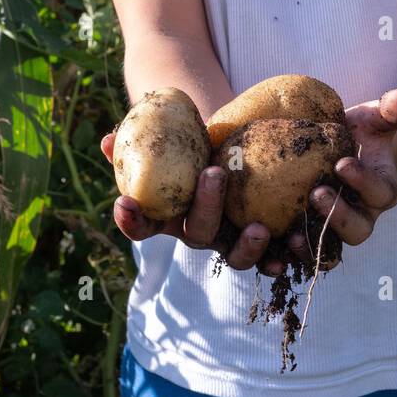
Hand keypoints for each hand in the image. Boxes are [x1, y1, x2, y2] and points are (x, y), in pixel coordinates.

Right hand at [99, 131, 286, 276]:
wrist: (228, 149)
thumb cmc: (188, 146)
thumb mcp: (165, 141)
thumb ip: (137, 140)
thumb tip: (109, 137)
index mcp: (168, 216)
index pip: (141, 226)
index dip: (131, 219)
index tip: (125, 202)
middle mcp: (197, 232)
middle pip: (197, 233)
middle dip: (205, 205)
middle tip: (214, 172)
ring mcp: (228, 240)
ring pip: (234, 257)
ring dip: (245, 246)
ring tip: (257, 227)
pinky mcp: (259, 241)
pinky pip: (269, 257)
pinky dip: (277, 259)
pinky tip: (286, 255)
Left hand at [285, 88, 396, 268]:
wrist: (337, 149)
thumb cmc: (358, 131)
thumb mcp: (374, 117)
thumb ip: (391, 109)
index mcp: (383, 191)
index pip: (380, 192)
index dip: (363, 182)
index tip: (342, 163)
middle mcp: (364, 217)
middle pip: (359, 230)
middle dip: (339, 216)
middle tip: (316, 193)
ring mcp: (337, 231)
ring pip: (331, 251)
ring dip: (313, 245)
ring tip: (292, 233)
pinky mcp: (312, 237)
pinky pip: (304, 253)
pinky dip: (290, 253)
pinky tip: (270, 241)